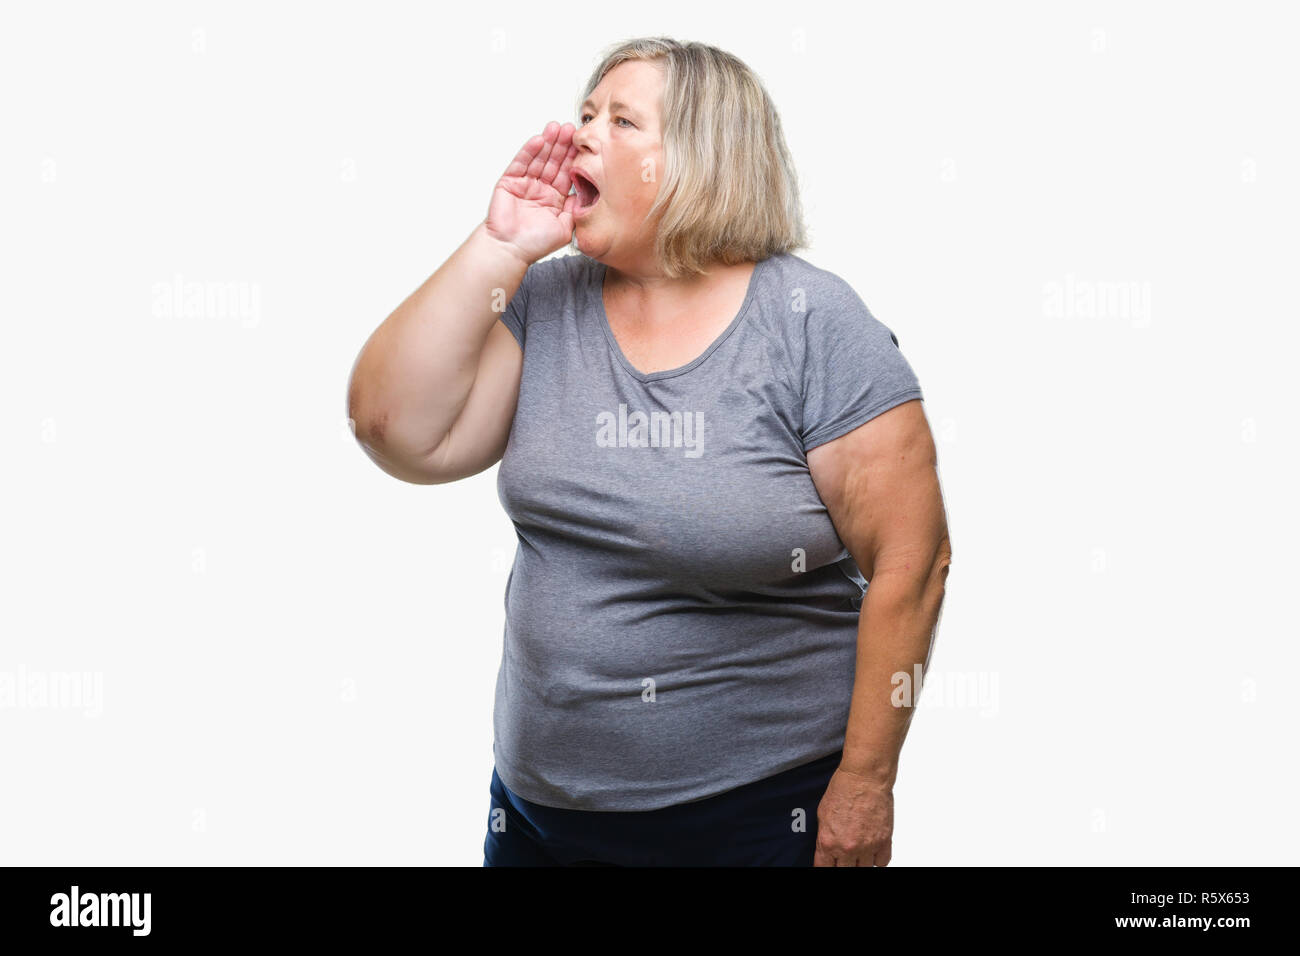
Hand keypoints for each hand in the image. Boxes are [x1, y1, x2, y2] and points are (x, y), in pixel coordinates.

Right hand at [484, 121, 579, 264]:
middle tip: (571, 128)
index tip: (583, 143)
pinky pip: (521, 163)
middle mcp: (542, 188)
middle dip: (562, 145)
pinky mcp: (509, 181)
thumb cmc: (535, 244)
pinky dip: (529, 151)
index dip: (574, 158)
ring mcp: (525, 183)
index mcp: (556, 198)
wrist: (510, 250)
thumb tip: (591, 194)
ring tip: (556, 127)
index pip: (567, 173)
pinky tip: (539, 140)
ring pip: (539, 159)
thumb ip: (577, 210)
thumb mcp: (566, 228)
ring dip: (547, 143)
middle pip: (554, 162)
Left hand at [814, 768, 893, 865]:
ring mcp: (868, 846)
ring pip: (864, 869)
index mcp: (828, 842)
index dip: (825, 867)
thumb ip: (825, 837)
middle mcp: (848, 848)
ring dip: (861, 862)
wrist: (864, 777)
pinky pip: (882, 862)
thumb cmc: (843, 789)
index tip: (829, 864)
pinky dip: (877, 859)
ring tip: (859, 853)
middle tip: (844, 857)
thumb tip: (826, 849)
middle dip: (843, 864)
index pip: (824, 868)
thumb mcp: (822, 814)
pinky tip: (873, 852)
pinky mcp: (884, 841)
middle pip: (845, 871)